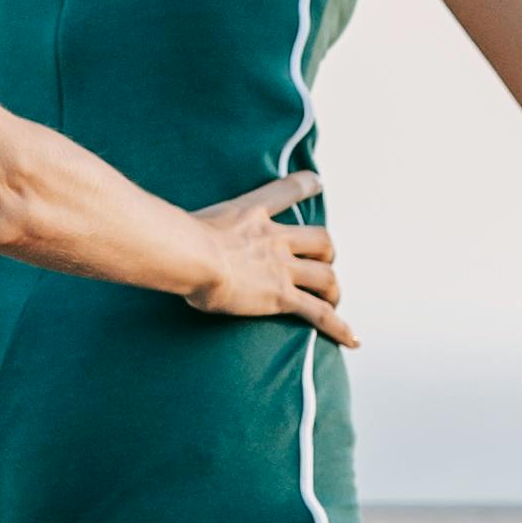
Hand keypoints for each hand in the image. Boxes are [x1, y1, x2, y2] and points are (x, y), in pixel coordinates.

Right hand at [180, 178, 354, 346]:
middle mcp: (274, 238)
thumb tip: (169, 239)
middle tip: (321, 266)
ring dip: (333, 291)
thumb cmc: (177, 242)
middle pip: (320, 240)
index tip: (317, 183)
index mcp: (251, 214)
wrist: (191, 255)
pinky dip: (339, 327)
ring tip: (333, 303)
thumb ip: (191, 230)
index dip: (305, 185)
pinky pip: (319, 313)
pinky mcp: (281, 296)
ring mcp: (281, 268)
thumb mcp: (187, 225)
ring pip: (325, 277)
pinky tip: (352, 340)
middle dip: (327, 255)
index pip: (286, 191)